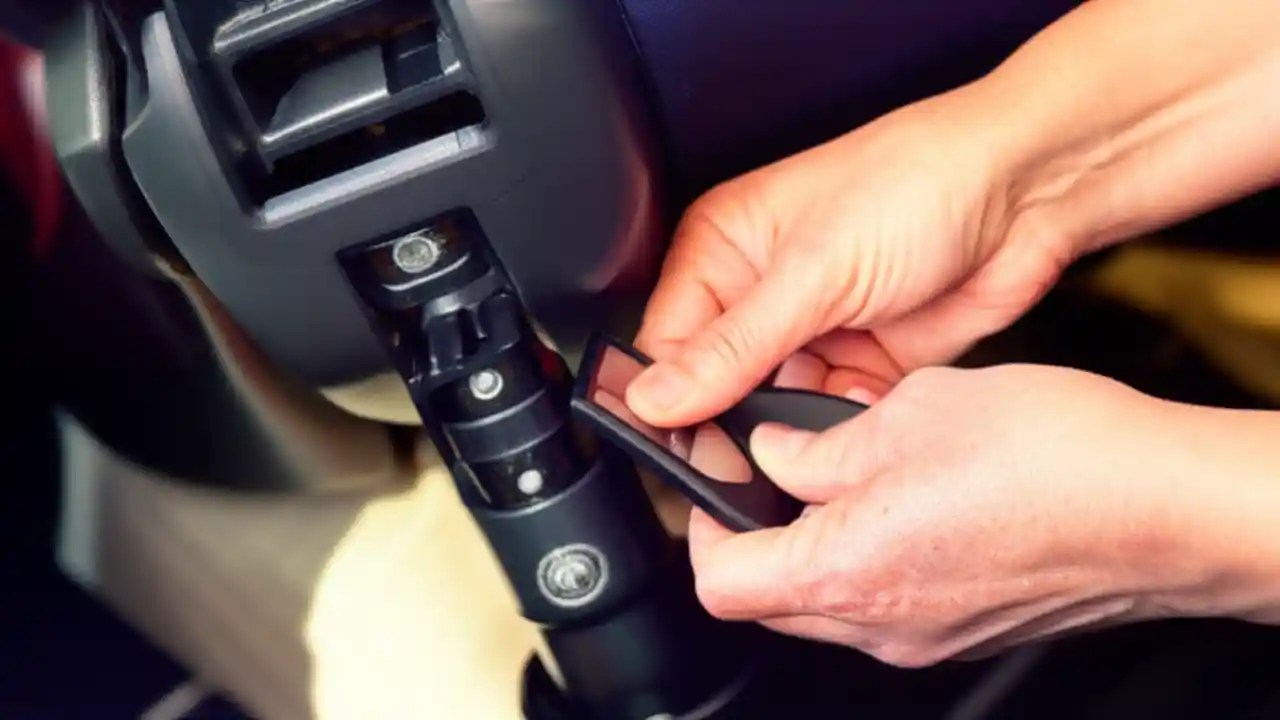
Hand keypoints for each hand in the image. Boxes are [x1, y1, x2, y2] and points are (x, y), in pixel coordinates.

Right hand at [627, 90, 1073, 425]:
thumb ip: (732, 348)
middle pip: (718, 386)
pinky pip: (830, 415)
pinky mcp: (862, 361)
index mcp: (723, 248)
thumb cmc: (917, 184)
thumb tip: (657, 398)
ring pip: (774, 409)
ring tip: (818, 413)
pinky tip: (862, 402)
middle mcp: (761, 292)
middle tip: (753, 447)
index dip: (675, 399)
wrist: (1028, 194)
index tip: (688, 441)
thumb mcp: (812, 272)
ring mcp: (813, 330)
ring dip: (796, 424)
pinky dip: (845, 423)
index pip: (669, 345)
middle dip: (737, 419)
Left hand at [687, 364, 1223, 666]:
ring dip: (822, 535)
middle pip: (770, 596)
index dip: (702, 521)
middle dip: (759, 528)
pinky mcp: (969, 626)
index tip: (719, 472)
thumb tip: (776, 452)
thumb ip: (818, 446)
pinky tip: (916, 491)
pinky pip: (891, 597)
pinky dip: (878, 549)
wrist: (1166, 505)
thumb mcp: (906, 416)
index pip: (719, 579)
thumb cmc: (1052, 459)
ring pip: (831, 597)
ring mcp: (928, 635)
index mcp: (845, 572)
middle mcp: (880, 624)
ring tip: (859, 464)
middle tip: (780, 460)